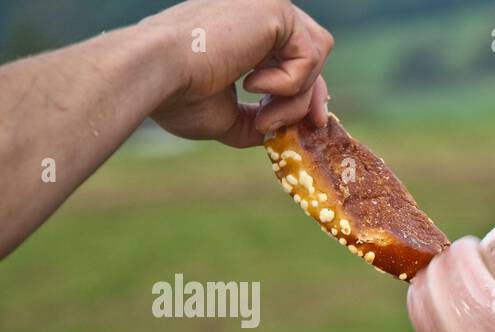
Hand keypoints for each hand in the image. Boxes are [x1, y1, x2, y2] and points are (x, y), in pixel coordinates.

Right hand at [143, 0, 333, 147]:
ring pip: (314, 54)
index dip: (306, 88)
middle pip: (312, 49)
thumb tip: (281, 131)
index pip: (292, 52)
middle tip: (311, 124)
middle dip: (313, 93)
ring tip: (262, 115)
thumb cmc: (178, 95)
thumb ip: (255, 117)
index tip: (309, 121)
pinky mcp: (273, 7)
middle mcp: (254, 9)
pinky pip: (308, 55)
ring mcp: (264, 3)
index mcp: (241, 28)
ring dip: (295, 97)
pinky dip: (289, 83)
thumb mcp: (225, 113)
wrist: (156, 72)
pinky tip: (250, 84)